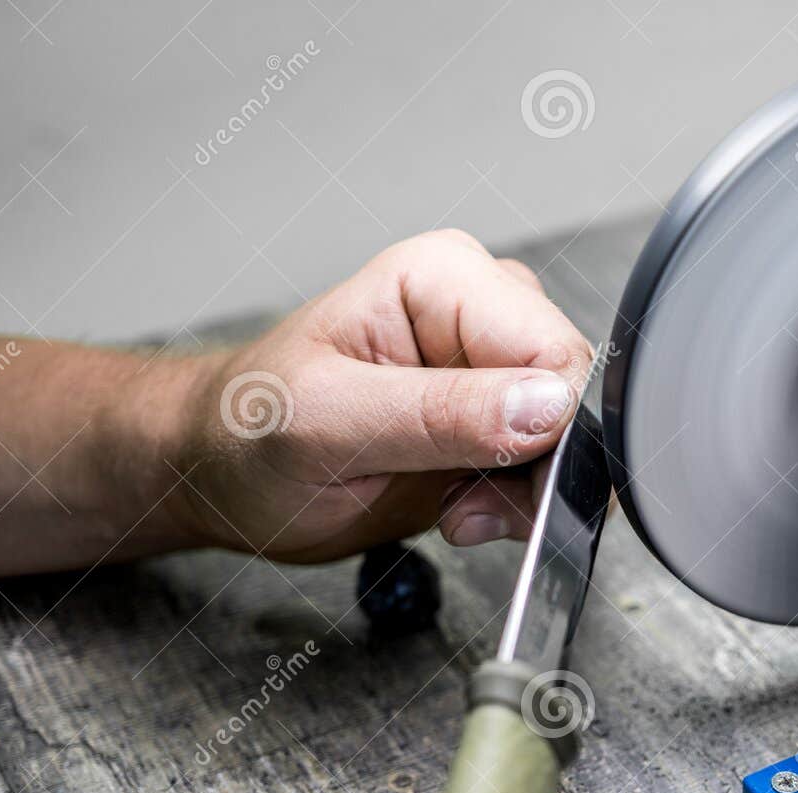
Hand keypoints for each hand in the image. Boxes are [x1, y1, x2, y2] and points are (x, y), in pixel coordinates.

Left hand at [167, 230, 589, 561]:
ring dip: (524, 494)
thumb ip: (438, 414)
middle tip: (462, 504)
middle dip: (532, 468)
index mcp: (443, 278)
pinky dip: (518, 507)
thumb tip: (547, 407)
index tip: (490, 478)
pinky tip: (462, 509)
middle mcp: (479, 312)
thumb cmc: (246, 436)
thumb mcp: (327, 426)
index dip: (544, 428)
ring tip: (452, 507)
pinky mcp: (494, 422)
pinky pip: (550, 468)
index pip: (554, 349)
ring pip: (570, 437)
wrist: (224, 478)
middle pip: (573, 393)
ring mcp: (491, 369)